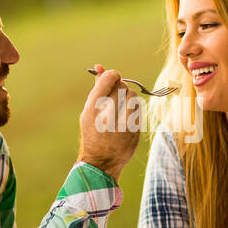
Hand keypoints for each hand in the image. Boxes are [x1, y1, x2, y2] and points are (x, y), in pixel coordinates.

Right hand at [78, 63, 140, 181]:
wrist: (102, 161)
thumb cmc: (93, 132)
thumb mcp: (89, 110)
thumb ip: (97, 88)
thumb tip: (100, 67)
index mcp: (93, 107)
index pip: (109, 78)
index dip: (112, 75)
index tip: (112, 78)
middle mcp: (108, 113)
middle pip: (122, 85)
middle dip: (120, 88)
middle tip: (114, 97)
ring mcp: (123, 121)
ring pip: (133, 95)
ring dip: (128, 98)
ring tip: (120, 108)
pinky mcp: (134, 128)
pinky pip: (139, 108)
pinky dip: (134, 109)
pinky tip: (126, 117)